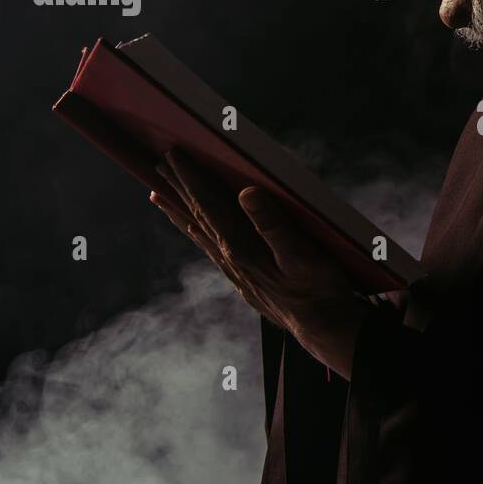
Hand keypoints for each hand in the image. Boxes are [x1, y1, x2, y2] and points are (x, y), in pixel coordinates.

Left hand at [150, 147, 367, 378]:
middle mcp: (231, 258)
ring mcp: (235, 270)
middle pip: (197, 216)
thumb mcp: (303, 255)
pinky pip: (210, 248)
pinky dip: (196, 232)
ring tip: (160, 195)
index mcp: (242, 247)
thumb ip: (273, 224)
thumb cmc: (320, 290)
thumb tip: (246, 192)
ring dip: (179, 211)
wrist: (325, 329)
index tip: (174, 154)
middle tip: (157, 165)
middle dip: (178, 189)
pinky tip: (194, 229)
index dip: (192, 178)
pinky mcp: (244, 279)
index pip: (210, 205)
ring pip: (199, 233)